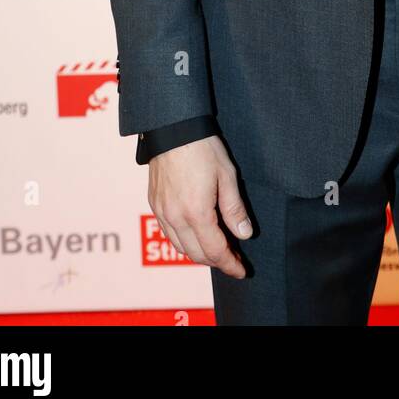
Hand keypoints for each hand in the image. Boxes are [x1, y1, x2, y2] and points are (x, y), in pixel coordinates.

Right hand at [148, 134, 251, 277]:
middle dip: (217, 261)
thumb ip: (234, 209)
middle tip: (234, 259)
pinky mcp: (155, 204)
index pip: (215, 250)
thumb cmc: (203, 147)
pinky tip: (195, 235)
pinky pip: (169, 233)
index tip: (241, 270)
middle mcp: (175, 217)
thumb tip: (244, 234)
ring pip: (180, 247)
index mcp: (196, 212)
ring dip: (199, 253)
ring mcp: (162, 211)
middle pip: (197, 254)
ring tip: (217, 249)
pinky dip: (183, 241)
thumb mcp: (227, 175)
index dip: (230, 264)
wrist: (173, 128)